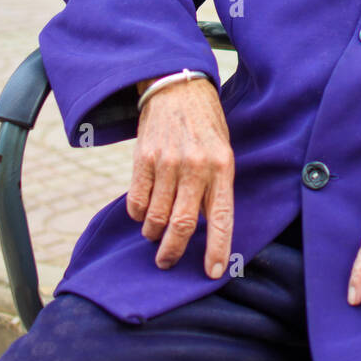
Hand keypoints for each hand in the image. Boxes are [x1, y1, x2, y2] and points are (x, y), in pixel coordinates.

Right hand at [126, 76, 234, 279]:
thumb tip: (206, 227)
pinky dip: (138, 215)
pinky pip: (137, 201)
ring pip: (156, 218)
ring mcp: (168, 163)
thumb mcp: (223, 151)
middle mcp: (196, 167)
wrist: (177, 88)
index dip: (217, 249)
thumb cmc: (205, 124)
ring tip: (154, 236)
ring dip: (153, 235)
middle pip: (182, 225)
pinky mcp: (144, 159)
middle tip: (167, 263)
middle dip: (174, 252)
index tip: (213, 272)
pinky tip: (143, 214)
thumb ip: (215, 186)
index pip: (221, 217)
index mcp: (223, 167)